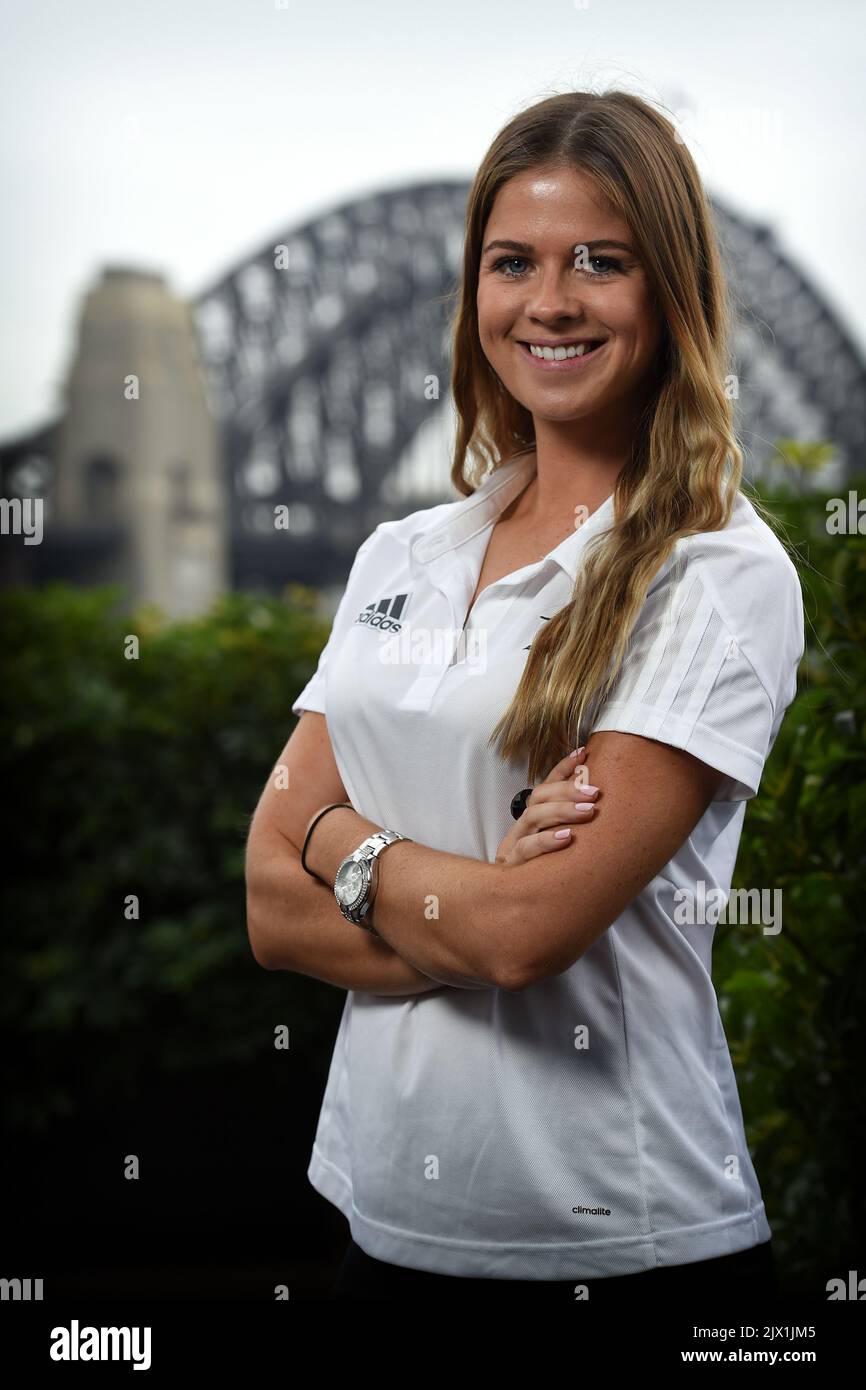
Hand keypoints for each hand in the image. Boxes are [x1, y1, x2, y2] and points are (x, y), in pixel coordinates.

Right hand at [495, 748, 598, 865]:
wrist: (513, 907)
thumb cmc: (543, 873)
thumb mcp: (559, 847)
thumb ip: (573, 828)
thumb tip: (604, 809)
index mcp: (532, 819)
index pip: (546, 786)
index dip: (562, 769)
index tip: (584, 753)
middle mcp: (522, 828)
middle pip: (539, 798)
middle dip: (567, 790)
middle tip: (595, 792)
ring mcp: (514, 845)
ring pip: (533, 817)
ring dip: (562, 811)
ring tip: (587, 811)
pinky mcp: (512, 866)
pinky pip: (526, 849)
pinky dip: (546, 841)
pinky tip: (566, 838)